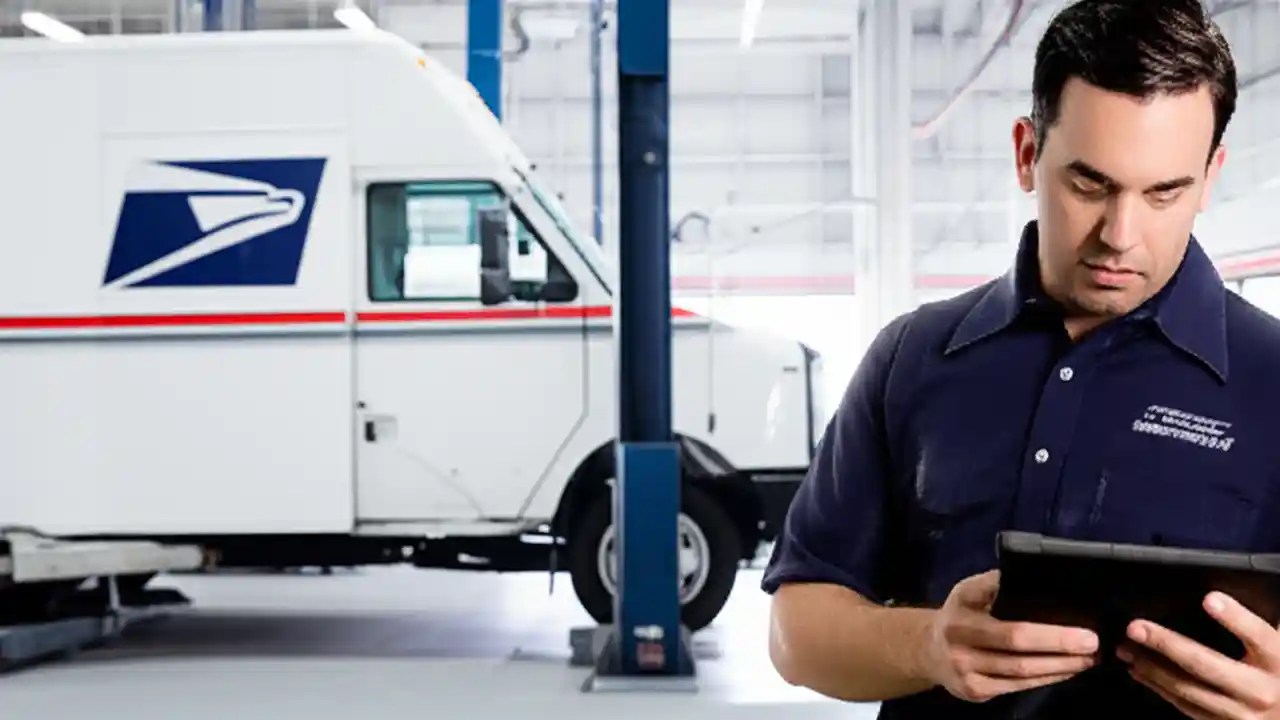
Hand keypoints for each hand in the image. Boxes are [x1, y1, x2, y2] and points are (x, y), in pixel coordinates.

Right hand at [925, 569, 1100, 702]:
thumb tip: (1036, 575)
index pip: (1010, 628)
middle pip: (1019, 653)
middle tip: (1093, 645)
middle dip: (1062, 650)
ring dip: (1060, 667)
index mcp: (963, 616)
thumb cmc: (959, 614)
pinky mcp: (975, 692)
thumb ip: (996, 584)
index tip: (1083, 629)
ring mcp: (967, 673)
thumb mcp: (969, 591)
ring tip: (1087, 658)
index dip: (1050, 633)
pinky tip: (1064, 671)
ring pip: (1021, 674)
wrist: (927, 649)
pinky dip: (1045, 679)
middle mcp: (961, 646)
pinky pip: (1017, 687)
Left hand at [1119, 591, 1279, 718]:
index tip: (1208, 598)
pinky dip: (1159, 688)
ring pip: (1188, 689)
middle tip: (1136, 627)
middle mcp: (1260, 690)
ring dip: (1151, 668)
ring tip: (1126, 648)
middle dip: (1166, 644)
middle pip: (1207, 665)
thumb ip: (1260, 623)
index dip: (1235, 618)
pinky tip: (1139, 671)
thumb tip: (1223, 593)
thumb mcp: (1278, 643)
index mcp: (1278, 660)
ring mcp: (1241, 713)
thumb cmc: (1279, 669)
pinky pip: (1186, 707)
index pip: (1258, 636)